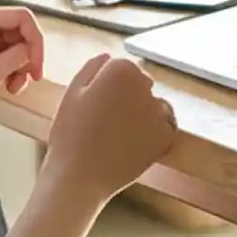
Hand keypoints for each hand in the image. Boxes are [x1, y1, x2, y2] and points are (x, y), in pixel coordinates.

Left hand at [0, 6, 45, 111]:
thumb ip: (16, 57)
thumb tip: (32, 51)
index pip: (21, 16)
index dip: (35, 40)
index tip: (38, 65)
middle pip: (20, 30)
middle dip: (28, 55)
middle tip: (32, 78)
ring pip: (17, 43)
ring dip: (22, 66)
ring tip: (15, 88)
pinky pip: (7, 53)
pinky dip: (13, 69)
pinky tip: (9, 87)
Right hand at [42, 54, 176, 205]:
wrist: (79, 178)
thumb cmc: (70, 135)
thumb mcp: (72, 92)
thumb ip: (92, 68)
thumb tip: (109, 57)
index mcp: (122, 70)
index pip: (122, 68)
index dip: (106, 87)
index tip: (95, 105)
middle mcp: (146, 86)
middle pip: (141, 84)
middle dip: (128, 97)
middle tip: (104, 123)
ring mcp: (159, 112)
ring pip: (154, 104)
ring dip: (143, 114)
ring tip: (119, 135)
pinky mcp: (166, 136)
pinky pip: (165, 127)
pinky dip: (154, 133)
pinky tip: (134, 144)